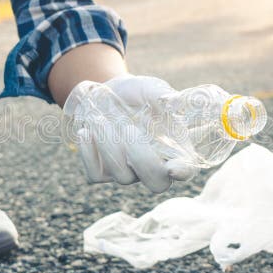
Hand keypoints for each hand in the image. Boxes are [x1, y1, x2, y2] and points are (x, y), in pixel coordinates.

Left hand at [64, 74, 198, 192]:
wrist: (106, 94)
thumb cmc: (137, 92)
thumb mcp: (150, 88)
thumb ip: (163, 95)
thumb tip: (175, 101)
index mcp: (174, 147)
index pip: (186, 169)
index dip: (183, 171)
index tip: (174, 167)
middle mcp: (154, 165)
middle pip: (157, 184)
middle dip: (142, 159)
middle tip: (128, 128)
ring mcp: (129, 171)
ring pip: (123, 177)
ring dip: (109, 146)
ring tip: (98, 118)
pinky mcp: (103, 172)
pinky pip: (95, 176)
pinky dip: (89, 154)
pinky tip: (86, 131)